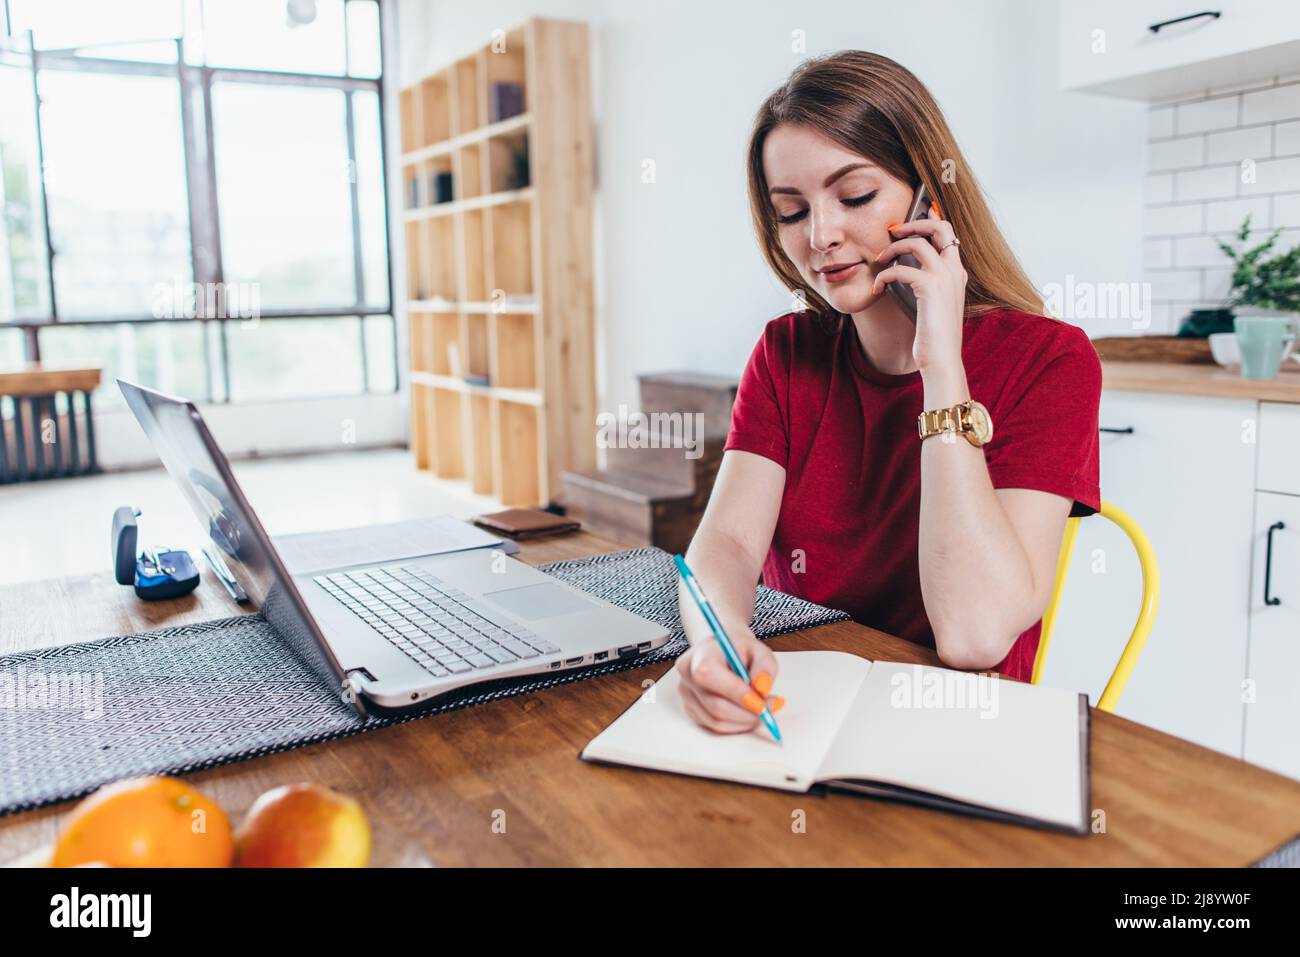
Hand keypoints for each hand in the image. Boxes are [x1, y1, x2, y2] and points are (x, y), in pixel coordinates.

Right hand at [674, 628, 782, 733]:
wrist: (722, 652)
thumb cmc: (739, 650)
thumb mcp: (758, 650)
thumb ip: (765, 667)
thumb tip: (762, 688)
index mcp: (700, 655)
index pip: (710, 676)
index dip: (737, 693)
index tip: (761, 704)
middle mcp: (688, 676)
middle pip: (715, 705)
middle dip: (747, 713)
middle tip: (769, 709)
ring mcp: (687, 695)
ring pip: (717, 721)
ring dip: (744, 721)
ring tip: (762, 709)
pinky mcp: (691, 709)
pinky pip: (715, 726)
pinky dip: (736, 724)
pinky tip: (747, 712)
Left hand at [868, 204, 967, 371]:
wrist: (941, 359)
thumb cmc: (934, 336)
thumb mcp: (933, 305)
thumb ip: (927, 284)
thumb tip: (905, 268)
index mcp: (957, 274)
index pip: (950, 236)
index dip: (934, 221)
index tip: (921, 212)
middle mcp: (955, 271)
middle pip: (940, 228)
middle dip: (914, 223)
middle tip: (894, 230)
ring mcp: (945, 277)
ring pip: (918, 243)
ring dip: (893, 248)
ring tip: (880, 260)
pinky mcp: (930, 287)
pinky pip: (900, 268)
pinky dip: (883, 276)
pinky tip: (876, 288)